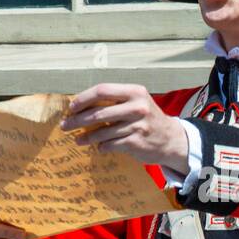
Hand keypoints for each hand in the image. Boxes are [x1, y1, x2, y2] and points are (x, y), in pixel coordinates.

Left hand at [59, 83, 189, 173]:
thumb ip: (114, 101)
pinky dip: (101, 146)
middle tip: (66, 125)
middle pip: (98, 112)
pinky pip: (110, 144)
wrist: (171, 139)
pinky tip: (98, 147)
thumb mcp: (136, 102)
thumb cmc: (148, 119)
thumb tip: (80, 106)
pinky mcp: (136, 142)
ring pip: (102, 131)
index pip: (102, 91)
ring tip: (78, 139)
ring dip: (86, 137)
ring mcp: (137, 125)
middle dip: (78, 120)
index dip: (83, 98)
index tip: (71, 107)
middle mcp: (137, 107)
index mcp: (135, 92)